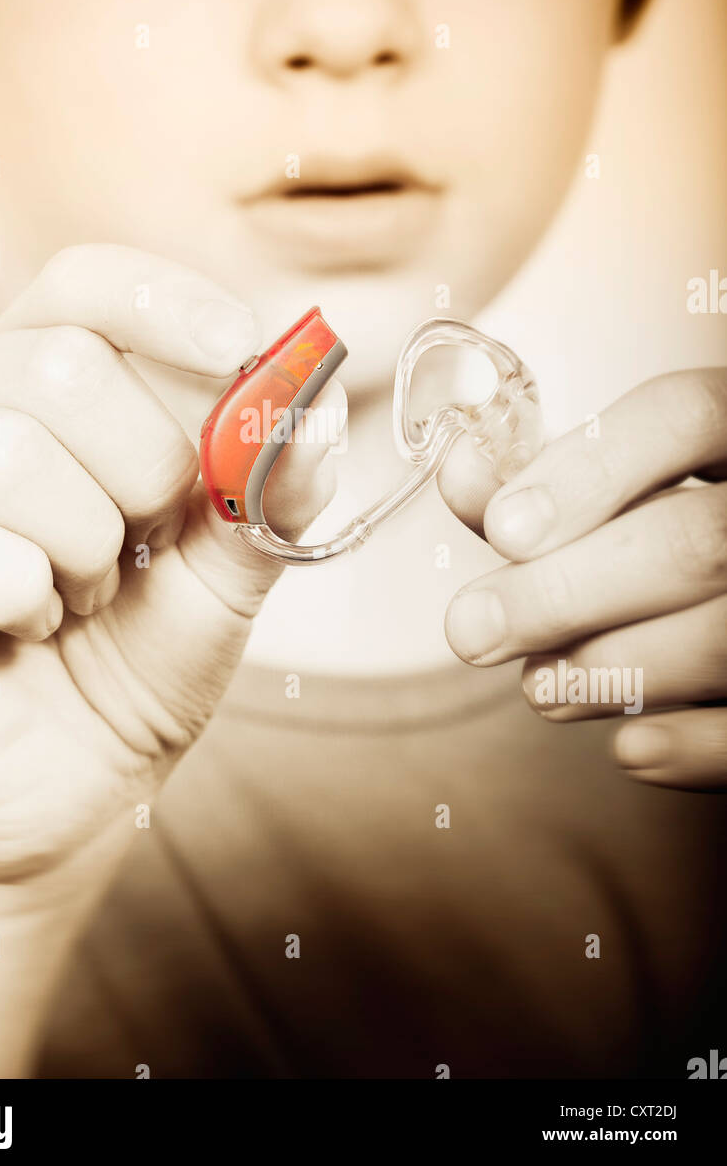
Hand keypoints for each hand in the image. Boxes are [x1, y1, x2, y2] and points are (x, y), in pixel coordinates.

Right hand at [0, 245, 342, 888]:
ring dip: (85, 547)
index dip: (166, 302)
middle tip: (143, 545)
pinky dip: (22, 597)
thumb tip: (318, 404)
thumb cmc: (133, 664)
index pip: (84, 283)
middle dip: (145, 471)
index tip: (240, 348)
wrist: (63, 794)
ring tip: (84, 596)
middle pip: (62, 365)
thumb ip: (269, 491)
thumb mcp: (225, 574)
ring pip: (6, 452)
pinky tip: (28, 625)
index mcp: (34, 378)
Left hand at [438, 368, 726, 790]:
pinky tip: (631, 749)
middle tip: (472, 630)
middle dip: (565, 593)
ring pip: (725, 636)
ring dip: (613, 669)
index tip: (503, 530)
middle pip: (696, 541)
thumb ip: (550, 482)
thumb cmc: (682, 529)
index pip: (685, 416)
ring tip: (539, 687)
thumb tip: (463, 477)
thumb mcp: (633, 485)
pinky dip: (696, 746)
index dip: (589, 472)